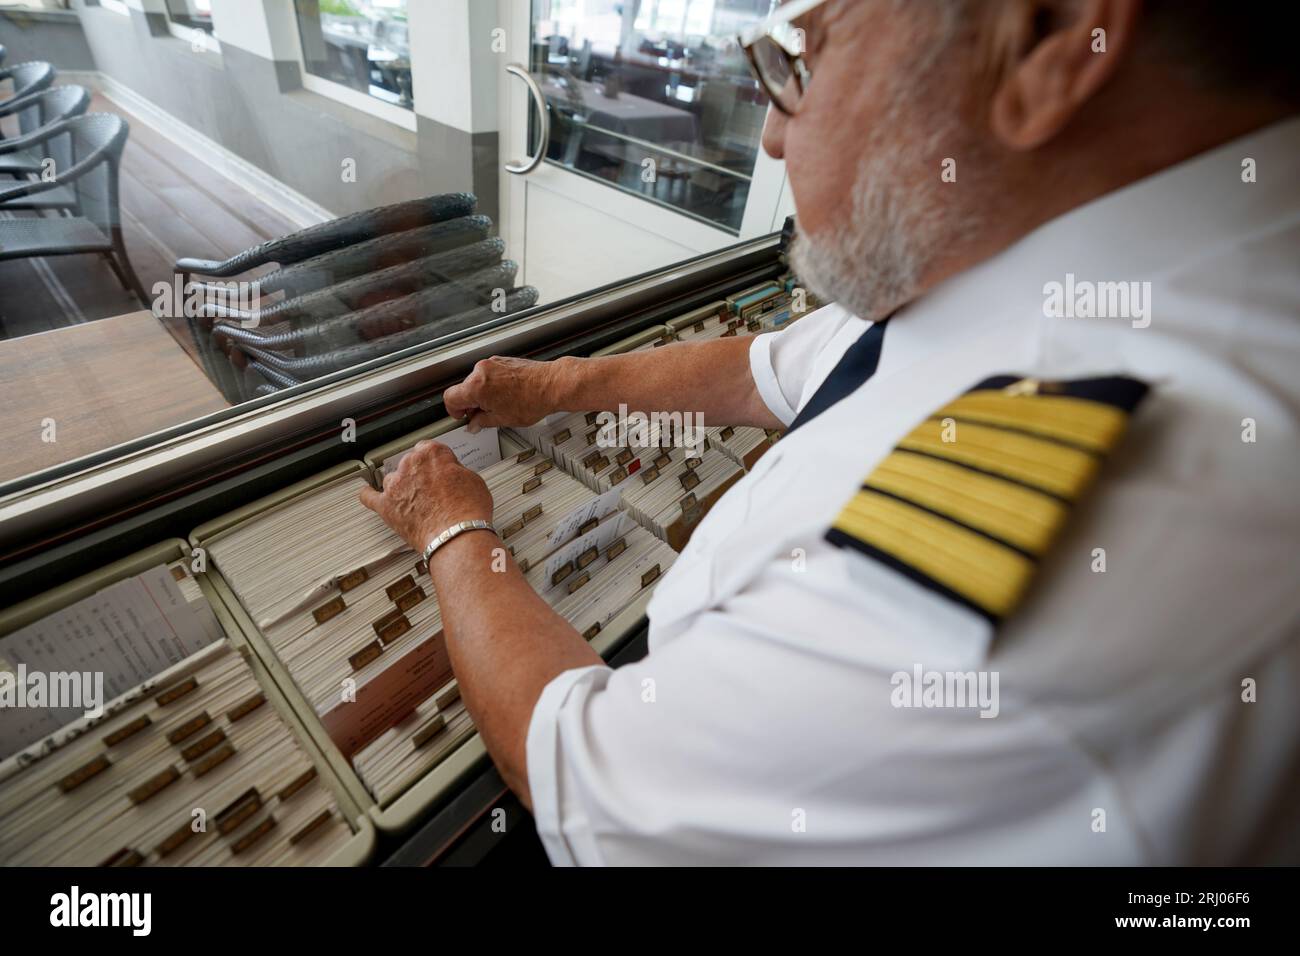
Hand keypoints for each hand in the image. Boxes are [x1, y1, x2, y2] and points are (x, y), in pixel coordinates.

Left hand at [359, 440, 493, 554]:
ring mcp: (395, 486)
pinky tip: (368, 492)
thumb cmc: (467, 510)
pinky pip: (369, 497)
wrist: (456, 536)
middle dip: (420, 474)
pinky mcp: (386, 507)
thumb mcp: (474, 480)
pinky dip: (368, 495)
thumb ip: (456, 471)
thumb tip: (452, 474)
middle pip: (410, 463)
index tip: (441, 469)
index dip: (438, 461)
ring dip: (402, 487)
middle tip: (434, 490)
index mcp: (431, 454)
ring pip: (393, 479)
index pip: (429, 448)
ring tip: (414, 499)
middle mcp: (410, 465)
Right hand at [444, 355, 567, 432]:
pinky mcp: (501, 361)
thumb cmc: (532, 400)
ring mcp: (491, 363)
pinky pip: (488, 375)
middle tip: (483, 415)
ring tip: (499, 405)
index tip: (462, 416)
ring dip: (482, 394)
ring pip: (476, 382)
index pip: (450, 398)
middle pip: (464, 389)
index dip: (454, 411)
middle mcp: (481, 371)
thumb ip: (482, 422)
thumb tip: (474, 423)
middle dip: (471, 403)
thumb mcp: (502, 419)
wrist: (552, 384)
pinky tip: (505, 395)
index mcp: (477, 386)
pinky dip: (491, 385)